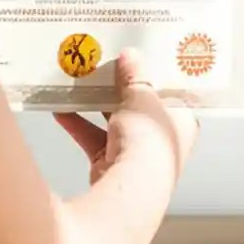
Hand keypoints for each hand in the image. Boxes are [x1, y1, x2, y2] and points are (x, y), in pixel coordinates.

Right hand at [54, 48, 198, 184]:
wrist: (129, 188)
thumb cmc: (149, 141)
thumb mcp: (143, 96)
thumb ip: (135, 75)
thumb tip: (130, 55)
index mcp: (181, 121)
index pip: (170, 93)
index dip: (154, 75)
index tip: (138, 57)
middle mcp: (161, 139)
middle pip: (138, 106)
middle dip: (119, 87)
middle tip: (103, 64)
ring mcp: (135, 153)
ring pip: (113, 121)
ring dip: (95, 103)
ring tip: (79, 82)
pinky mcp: (111, 164)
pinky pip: (93, 138)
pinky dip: (78, 124)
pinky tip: (61, 109)